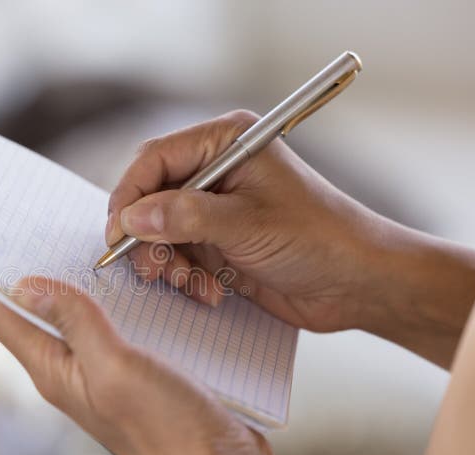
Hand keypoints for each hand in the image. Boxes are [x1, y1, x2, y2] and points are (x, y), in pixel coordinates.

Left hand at [0, 254, 323, 454]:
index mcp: (54, 368)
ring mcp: (102, 366)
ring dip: (53, 274)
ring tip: (37, 236)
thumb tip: (26, 283)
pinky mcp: (135, 365)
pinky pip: (108, 317)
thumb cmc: (168, 431)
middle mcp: (70, 366)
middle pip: (23, 307)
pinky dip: (101, 289)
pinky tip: (111, 271)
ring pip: (68, 309)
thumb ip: (75, 322)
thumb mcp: (115, 369)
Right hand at [106, 111, 474, 366]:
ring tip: (188, 283)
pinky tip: (210, 292)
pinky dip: (185, 278)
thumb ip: (184, 216)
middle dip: (147, 237)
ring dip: (167, 263)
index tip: (117, 234)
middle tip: (152, 269)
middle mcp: (217, 171)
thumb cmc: (317, 238)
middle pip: (151, 198)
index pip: (155, 159)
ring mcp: (216, 209)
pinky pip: (180, 257)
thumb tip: (131, 218)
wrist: (357, 283)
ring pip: (160, 232)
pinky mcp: (219, 242)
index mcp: (226, 143)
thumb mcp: (247, 223)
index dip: (129, 196)